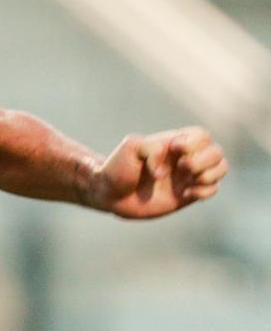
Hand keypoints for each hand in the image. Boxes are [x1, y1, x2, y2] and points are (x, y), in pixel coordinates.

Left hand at [92, 127, 226, 218]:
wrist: (110, 194)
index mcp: (174, 143)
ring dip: (209, 174)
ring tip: (189, 181)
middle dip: (202, 160)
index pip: (203, 135)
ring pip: (221, 168)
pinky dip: (205, 190)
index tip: (174, 148)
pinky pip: (213, 189)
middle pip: (217, 151)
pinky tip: (186, 193)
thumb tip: (166, 172)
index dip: (194, 142)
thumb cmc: (118, 167)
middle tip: (181, 167)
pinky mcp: (188, 194)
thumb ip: (152, 149)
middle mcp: (185, 158)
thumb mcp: (132, 147)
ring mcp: (188, 177)